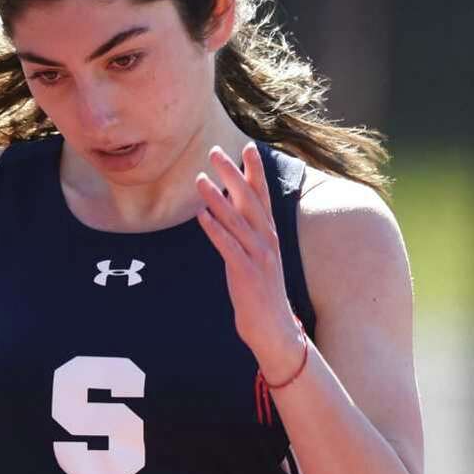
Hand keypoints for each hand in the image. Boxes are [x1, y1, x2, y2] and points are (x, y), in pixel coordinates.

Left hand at [195, 142, 303, 381]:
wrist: (273, 327)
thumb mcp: (257, 257)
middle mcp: (266, 241)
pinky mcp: (246, 273)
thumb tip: (232, 211)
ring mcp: (258, 256)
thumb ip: (247, 233)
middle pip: (249, 200)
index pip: (262, 196)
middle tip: (215, 152)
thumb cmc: (261, 292)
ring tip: (200, 179)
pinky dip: (215, 230)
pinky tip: (201, 216)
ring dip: (217, 198)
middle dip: (232, 174)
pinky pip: (228, 247)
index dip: (255, 171)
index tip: (248, 147)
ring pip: (236, 221)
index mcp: (269, 235)